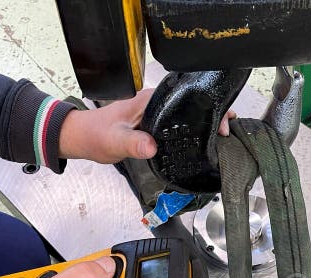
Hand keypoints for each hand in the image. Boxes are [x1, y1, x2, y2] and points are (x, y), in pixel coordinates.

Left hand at [58, 88, 237, 163]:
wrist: (82, 137)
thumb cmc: (96, 135)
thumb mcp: (114, 141)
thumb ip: (132, 144)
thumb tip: (151, 147)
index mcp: (149, 101)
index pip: (185, 97)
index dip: (207, 107)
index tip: (221, 121)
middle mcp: (155, 103)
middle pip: (191, 105)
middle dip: (212, 115)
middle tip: (227, 132)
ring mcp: (156, 113)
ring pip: (187, 115)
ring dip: (204, 124)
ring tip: (222, 138)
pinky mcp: (154, 124)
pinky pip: (178, 125)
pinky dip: (192, 131)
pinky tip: (201, 142)